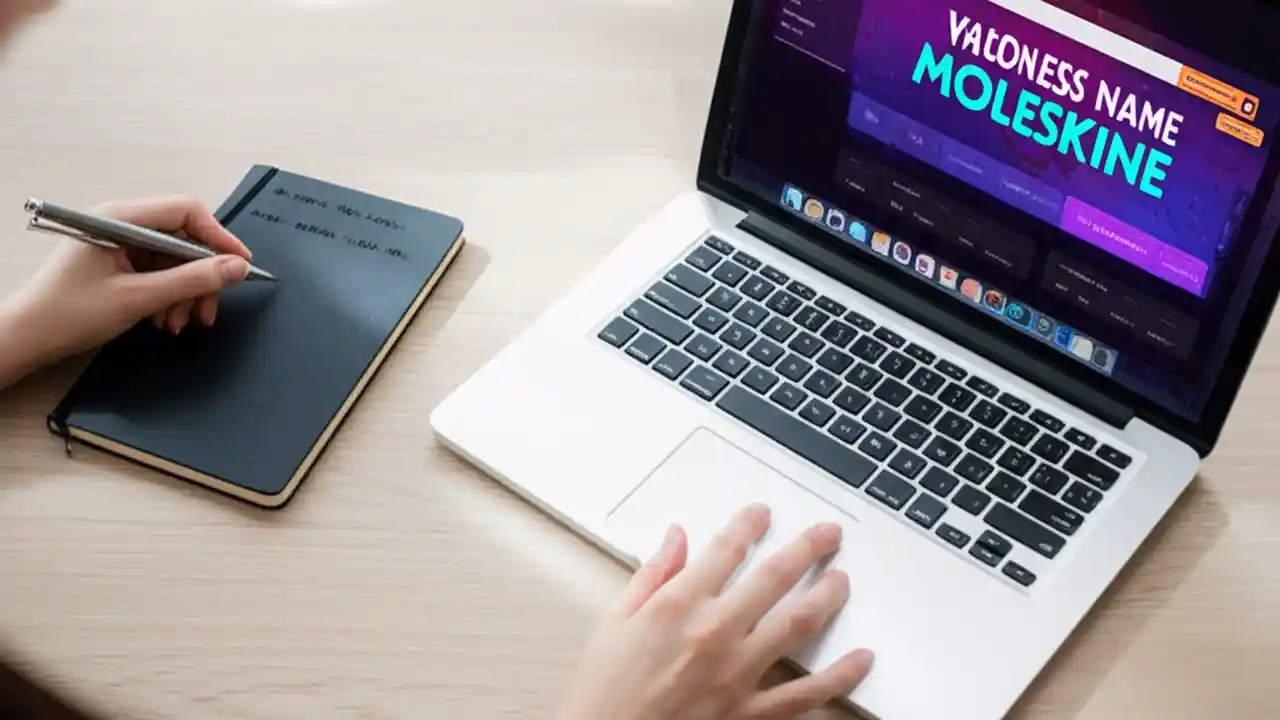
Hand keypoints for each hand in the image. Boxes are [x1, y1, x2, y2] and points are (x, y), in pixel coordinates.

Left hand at [0, 196, 250, 385]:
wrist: (27, 338)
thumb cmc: (68, 313)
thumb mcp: (138, 297)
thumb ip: (191, 280)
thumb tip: (236, 267)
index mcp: (120, 217)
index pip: (187, 211)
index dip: (219, 237)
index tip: (240, 266)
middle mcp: (121, 222)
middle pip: (183, 239)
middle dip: (200, 277)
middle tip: (207, 310)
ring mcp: (120, 242)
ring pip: (174, 261)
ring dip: (184, 293)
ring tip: (179, 323)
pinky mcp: (118, 261)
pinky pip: (159, 273)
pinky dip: (168, 296)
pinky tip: (163, 320)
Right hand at [558, 505, 873, 719]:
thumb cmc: (604, 693)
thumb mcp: (614, 622)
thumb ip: (652, 575)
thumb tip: (677, 538)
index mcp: (677, 606)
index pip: (726, 549)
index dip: (749, 524)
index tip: (762, 514)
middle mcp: (714, 633)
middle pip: (775, 576)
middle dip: (807, 547)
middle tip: (827, 533)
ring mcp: (737, 673)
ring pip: (798, 622)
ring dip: (828, 595)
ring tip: (843, 578)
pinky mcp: (749, 712)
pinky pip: (805, 692)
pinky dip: (840, 676)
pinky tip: (862, 659)